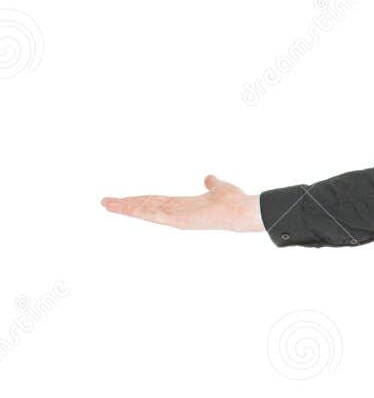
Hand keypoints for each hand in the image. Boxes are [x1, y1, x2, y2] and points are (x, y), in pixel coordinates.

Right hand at [100, 175, 263, 231]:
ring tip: (107, 204)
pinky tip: (124, 207)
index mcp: (183, 206)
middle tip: (106, 202)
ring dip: (126, 207)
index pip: (156, 202)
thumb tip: (209, 178)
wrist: (242, 211)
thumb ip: (212, 184)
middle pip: (146, 207)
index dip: (139, 200)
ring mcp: (177, 218)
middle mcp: (177, 213)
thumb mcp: (219, 188)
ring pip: (145, 211)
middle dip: (125, 205)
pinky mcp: (179, 219)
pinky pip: (155, 214)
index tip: (124, 199)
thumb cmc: (234, 202)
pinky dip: (138, 211)